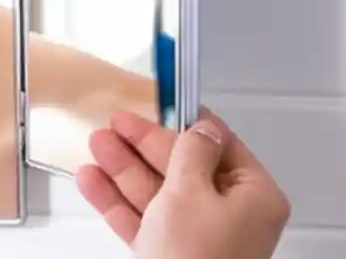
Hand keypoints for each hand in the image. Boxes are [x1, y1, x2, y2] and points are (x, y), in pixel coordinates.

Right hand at [76, 109, 290, 258]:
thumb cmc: (197, 258)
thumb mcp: (190, 191)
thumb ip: (189, 153)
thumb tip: (201, 128)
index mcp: (253, 196)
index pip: (220, 145)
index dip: (185, 122)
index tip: (159, 101)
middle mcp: (230, 216)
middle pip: (183, 167)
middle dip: (143, 145)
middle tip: (116, 122)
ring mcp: (198, 237)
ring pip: (157, 192)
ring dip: (123, 168)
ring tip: (96, 143)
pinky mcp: (169, 254)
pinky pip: (142, 219)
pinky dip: (116, 200)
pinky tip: (92, 180)